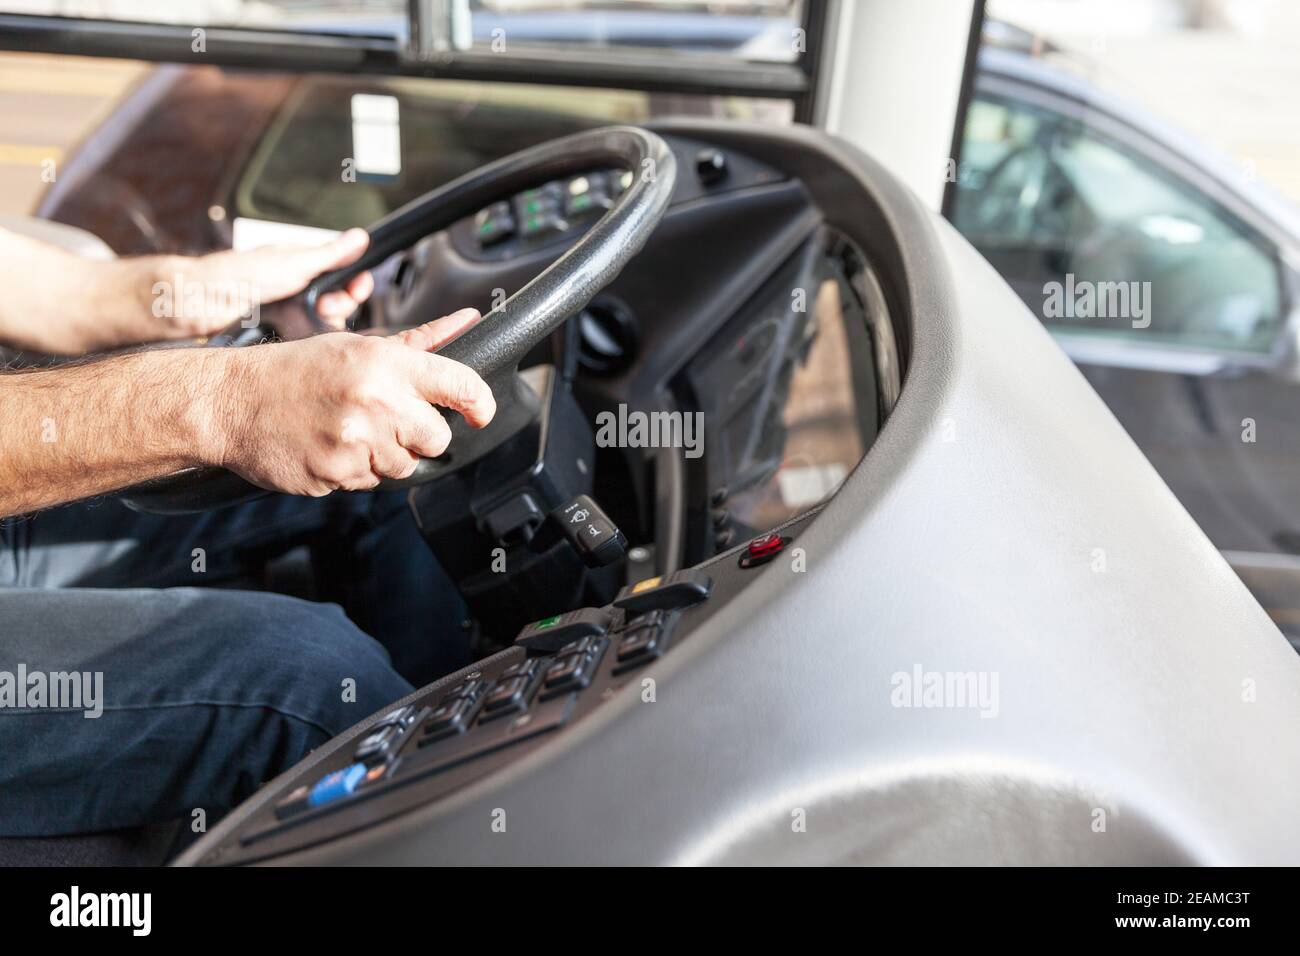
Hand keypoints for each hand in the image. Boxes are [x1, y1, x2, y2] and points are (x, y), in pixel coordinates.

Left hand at [159, 229, 374, 338]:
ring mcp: (295, 311)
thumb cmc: (246, 274)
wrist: (210, 301)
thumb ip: (332, 254)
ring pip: (329, 323)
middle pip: (341, 301)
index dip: (356, 283)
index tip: (358, 287)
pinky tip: (305, 334)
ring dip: (327, 322)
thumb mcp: (297, 261)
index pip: (346, 275)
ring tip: (312, 318)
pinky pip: (311, 338)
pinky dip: (313, 336)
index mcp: (307, 265)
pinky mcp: (286, 331)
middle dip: (341, 303)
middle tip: (326, 305)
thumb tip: (361, 237)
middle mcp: (303, 288)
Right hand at [206, 308, 493, 495]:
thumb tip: (467, 322)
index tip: (479, 412)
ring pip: (405, 466)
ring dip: (385, 455)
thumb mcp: (356, 345)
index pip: (461, 385)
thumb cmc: (295, 370)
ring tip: (349, 430)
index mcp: (385, 364)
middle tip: (386, 419)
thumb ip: (420, 341)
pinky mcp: (337, 474)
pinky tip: (330, 446)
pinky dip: (355, 470)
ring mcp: (356, 442)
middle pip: (438, 438)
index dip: (480, 404)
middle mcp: (376, 402)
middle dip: (420, 434)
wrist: (231, 402)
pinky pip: (370, 482)